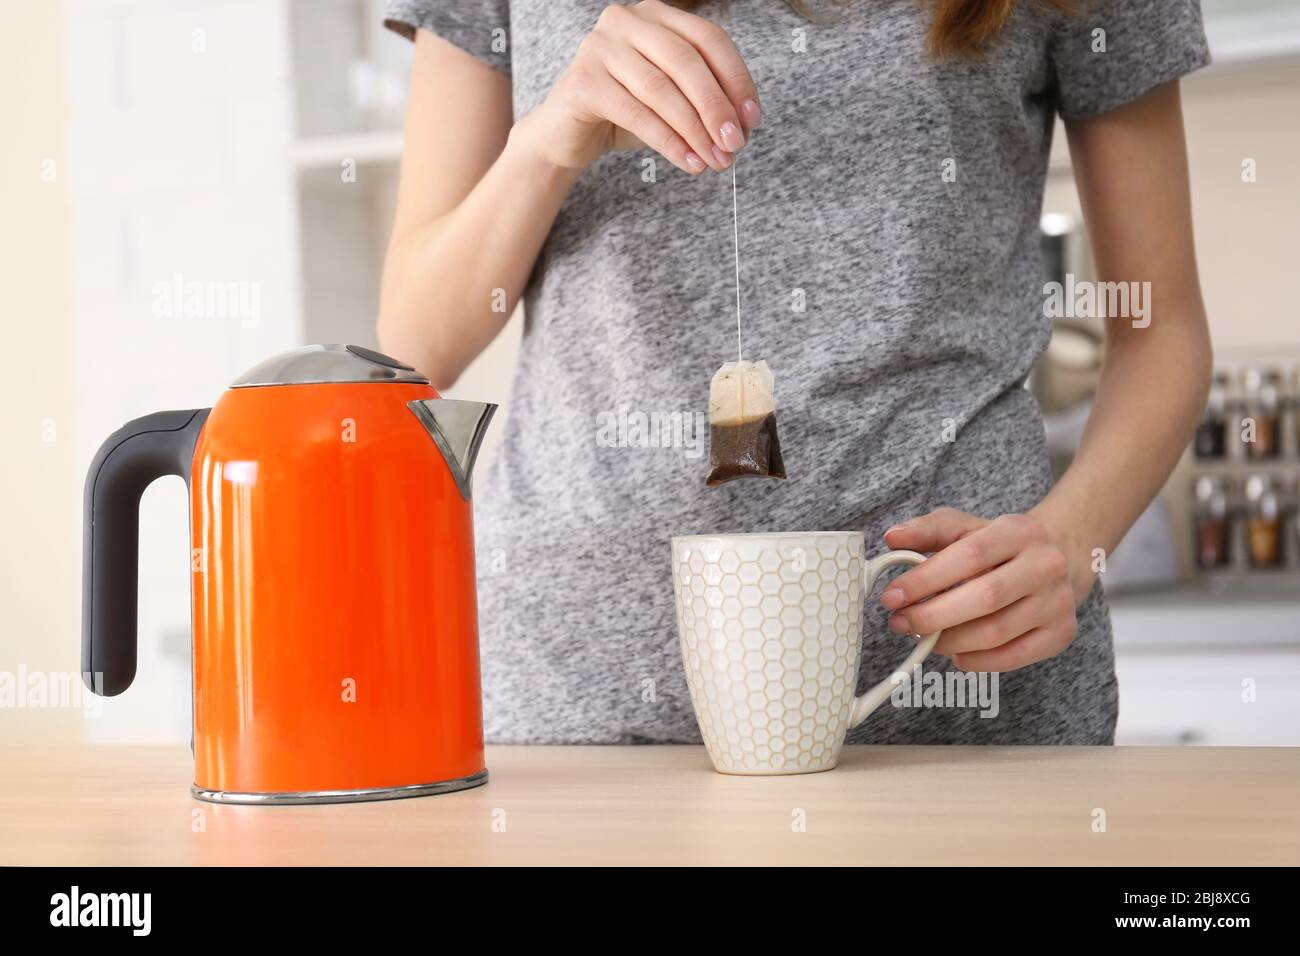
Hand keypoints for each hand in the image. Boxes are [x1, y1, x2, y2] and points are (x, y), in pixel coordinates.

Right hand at [513, 0, 760, 174]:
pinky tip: (688, 162)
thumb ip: (705, 103)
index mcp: (657, 16)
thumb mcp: (673, 102)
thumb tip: (744, 127)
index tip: (752, 119)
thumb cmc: (625, 113)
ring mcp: (600, 46)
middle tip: (736, 144)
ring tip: (715, 160)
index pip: (708, 39)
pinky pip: (636, 113)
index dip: (736, 79)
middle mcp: (626, 20)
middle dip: (716, 107)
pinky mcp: (583, 81)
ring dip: (695, 130)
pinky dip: (668, 142)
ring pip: (662, 89)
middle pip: (686, 61)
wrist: (566, 135)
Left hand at [878, 509, 1087, 672]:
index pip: (970, 555)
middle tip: (900, 623)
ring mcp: (1057, 602)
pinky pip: (1013, 657)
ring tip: (925, 636)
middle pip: (986, 597)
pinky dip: (977, 661)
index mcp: (1018, 531)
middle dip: (933, 615)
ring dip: (950, 641)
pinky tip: (955, 653)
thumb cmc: (999, 547)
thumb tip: (893, 537)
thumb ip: (929, 530)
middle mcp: (1045, 565)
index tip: (892, 596)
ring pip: (997, 632)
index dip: (927, 579)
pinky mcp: (1061, 633)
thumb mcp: (966, 528)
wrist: (1058, 559)